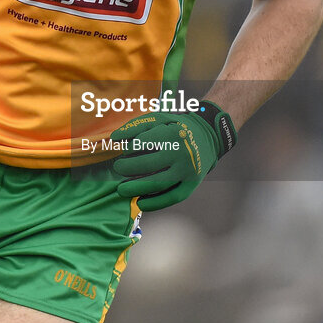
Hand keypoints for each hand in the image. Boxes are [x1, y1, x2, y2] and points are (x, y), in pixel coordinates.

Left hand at [111, 103, 234, 210]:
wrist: (208, 136)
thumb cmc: (177, 127)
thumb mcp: (160, 118)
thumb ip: (136, 125)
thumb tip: (114, 138)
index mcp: (173, 134)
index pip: (144, 143)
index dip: (129, 149)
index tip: (122, 152)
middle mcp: (182, 154)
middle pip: (149, 165)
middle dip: (128, 168)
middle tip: (118, 168)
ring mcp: (188, 171)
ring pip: (158, 184)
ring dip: (136, 189)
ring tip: (121, 189)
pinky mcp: (192, 185)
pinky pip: (171, 198)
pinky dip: (154, 203)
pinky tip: (140, 202)